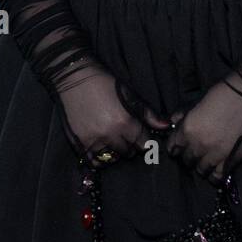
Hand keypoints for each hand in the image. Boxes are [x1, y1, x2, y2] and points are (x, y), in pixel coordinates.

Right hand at [56, 61, 170, 165]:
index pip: (143, 144)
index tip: (140, 136)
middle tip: (126, 135)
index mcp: (125, 123)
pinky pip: (94, 162)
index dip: (144, 140)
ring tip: (113, 141)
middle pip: (129, 153)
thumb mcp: (130, 95)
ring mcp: (94, 141)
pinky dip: (100, 159)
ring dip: (116, 152)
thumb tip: (167, 126)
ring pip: (112, 159)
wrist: (74, 79)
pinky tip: (102, 149)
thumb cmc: (105, 84)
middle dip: (131, 145)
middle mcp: (110, 135)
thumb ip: (148, 114)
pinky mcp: (80, 144)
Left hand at [165, 78, 241, 183]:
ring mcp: (214, 154)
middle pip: (186, 160)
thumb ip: (184, 115)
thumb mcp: (197, 101)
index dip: (175, 148)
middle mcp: (198, 145)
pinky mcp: (230, 160)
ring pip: (200, 170)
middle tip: (195, 153)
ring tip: (206, 162)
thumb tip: (174, 121)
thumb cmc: (222, 93)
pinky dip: (214, 176)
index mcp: (187, 129)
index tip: (179, 147)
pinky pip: (217, 177)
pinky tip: (216, 171)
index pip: (172, 148)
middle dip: (188, 157)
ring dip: (201, 167)